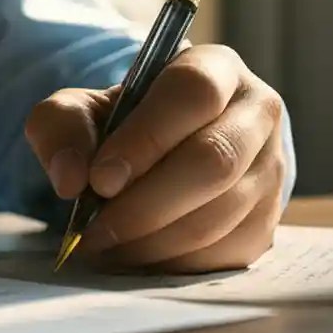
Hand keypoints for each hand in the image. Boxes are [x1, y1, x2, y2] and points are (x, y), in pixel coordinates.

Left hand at [25, 44, 287, 273]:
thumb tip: (71, 178)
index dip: (146, 139)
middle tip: (95, 229)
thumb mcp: (79, 110)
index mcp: (216, 68)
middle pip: (214, 160)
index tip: (101, 180)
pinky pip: (225, 253)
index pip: (193, 93)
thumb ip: (62, 128)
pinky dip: (172, 263)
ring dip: (153, 240)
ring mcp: (271, 170)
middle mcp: (257, 113)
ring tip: (106, 246)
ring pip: (219, 214)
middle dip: (146, 204)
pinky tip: (135, 256)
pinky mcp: (268, 221)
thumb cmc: (121, 124)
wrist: (161, 154)